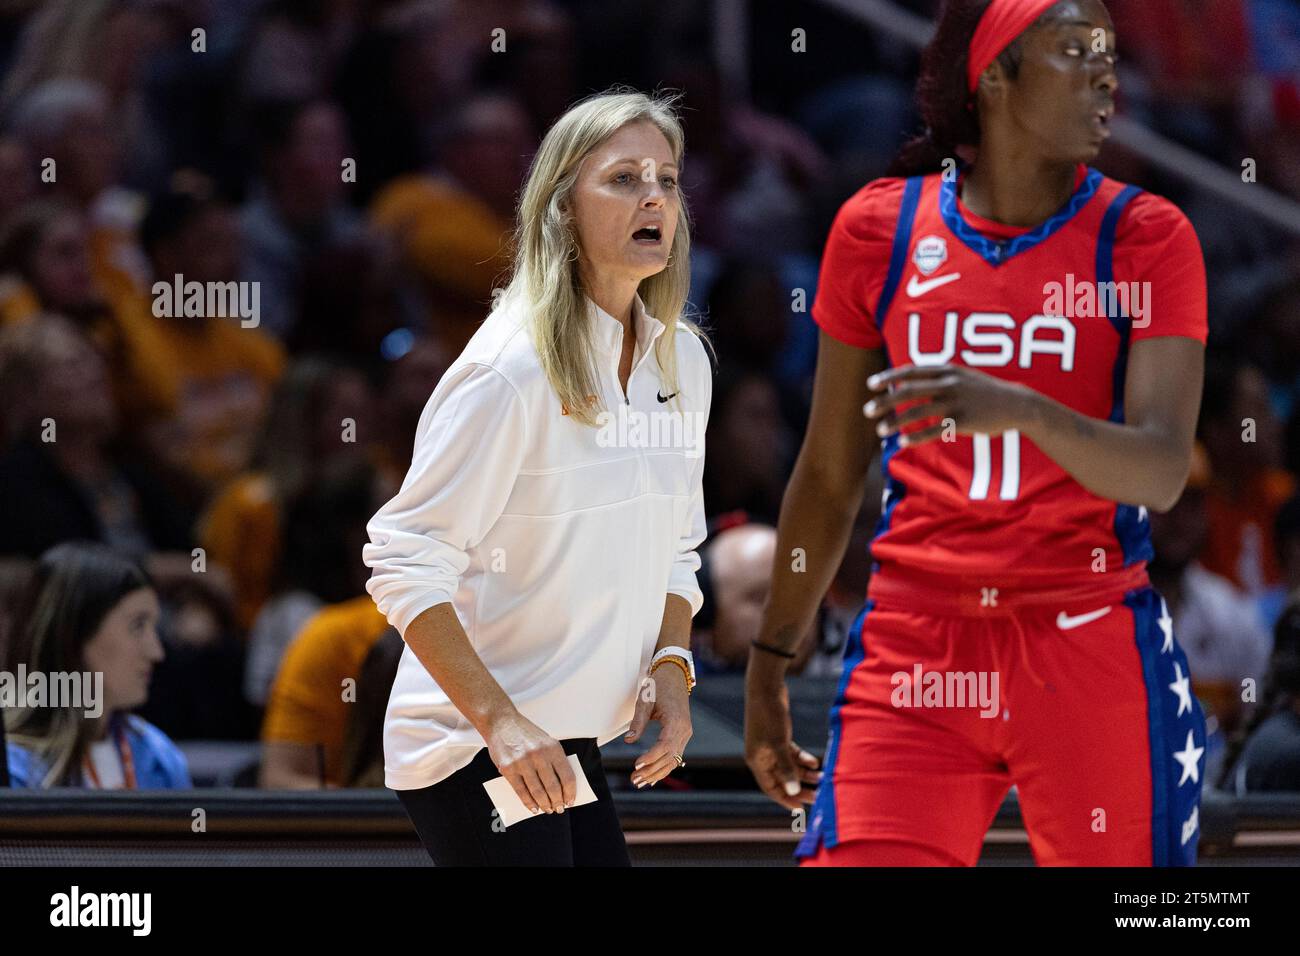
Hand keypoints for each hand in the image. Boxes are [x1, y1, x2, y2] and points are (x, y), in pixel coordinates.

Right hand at [484, 709, 574, 814]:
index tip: (571, 801)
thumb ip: (553, 760)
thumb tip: (562, 787)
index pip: (567, 776)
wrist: (501, 722)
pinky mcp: (508, 768)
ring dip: (544, 804)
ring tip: (547, 809)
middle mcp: (539, 755)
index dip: (570, 792)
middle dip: (557, 802)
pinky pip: (521, 791)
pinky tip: (533, 808)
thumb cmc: (525, 733)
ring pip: (538, 792)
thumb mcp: (546, 741)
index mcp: (553, 748)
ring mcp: (523, 762)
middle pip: (553, 787)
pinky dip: (529, 803)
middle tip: (558, 809)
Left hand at [624, 666, 691, 787]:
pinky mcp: (682, 735)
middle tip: (634, 780)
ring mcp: (685, 733)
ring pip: (673, 759)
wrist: (674, 675)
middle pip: (670, 757)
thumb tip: (629, 741)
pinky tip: (652, 777)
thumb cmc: (658, 686)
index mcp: (676, 721)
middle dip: (652, 771)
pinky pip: (675, 755)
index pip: (665, 746)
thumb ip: (638, 722)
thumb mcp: (645, 701)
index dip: (651, 757)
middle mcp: (684, 730)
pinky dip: (663, 767)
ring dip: (657, 772)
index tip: (636, 765)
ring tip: (639, 782)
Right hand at [744, 669, 820, 810]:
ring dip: (805, 774)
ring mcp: (771, 747)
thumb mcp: (779, 743)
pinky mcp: (779, 737)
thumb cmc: (769, 716)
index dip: (785, 799)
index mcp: (756, 761)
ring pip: (789, 767)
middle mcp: (762, 756)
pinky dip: (803, 759)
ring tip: (823, 778)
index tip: (800, 809)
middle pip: (782, 779)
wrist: (766, 689)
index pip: (770, 788)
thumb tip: (794, 792)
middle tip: (817, 797)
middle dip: (799, 789)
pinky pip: (792, 754)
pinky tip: (815, 762)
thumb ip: (787, 768)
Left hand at [863, 364, 1033, 446]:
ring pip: (918, 412)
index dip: (889, 377)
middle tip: (867, 410)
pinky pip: (934, 430)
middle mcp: (949, 383)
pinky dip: (916, 437)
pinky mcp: (963, 421)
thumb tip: (908, 382)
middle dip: (885, 401)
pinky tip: (903, 443)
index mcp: (947, 370)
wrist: (1016, 404)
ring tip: (880, 430)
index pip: (911, 371)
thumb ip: (937, 377)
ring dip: (895, 422)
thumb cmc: (983, 392)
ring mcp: (956, 402)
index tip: (871, 384)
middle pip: (909, 391)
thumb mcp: (961, 376)